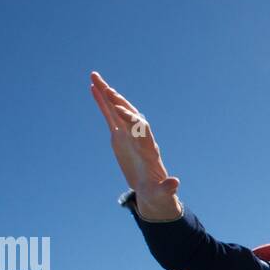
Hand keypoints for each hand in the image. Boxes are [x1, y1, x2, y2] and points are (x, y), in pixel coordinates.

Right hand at [90, 71, 182, 220]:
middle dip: (119, 101)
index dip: (130, 119)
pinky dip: (102, 103)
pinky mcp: (119, 136)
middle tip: (105, 87)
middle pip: (129, 114)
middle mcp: (139, 137)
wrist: (152, 191)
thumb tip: (175, 183)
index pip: (141, 128)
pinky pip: (110, 116)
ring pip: (117, 110)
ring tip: (94, 76)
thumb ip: (167, 188)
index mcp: (149, 148)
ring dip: (107, 94)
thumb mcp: (162, 192)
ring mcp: (129, 135)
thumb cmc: (158, 193)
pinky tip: (93, 88)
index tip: (118, 110)